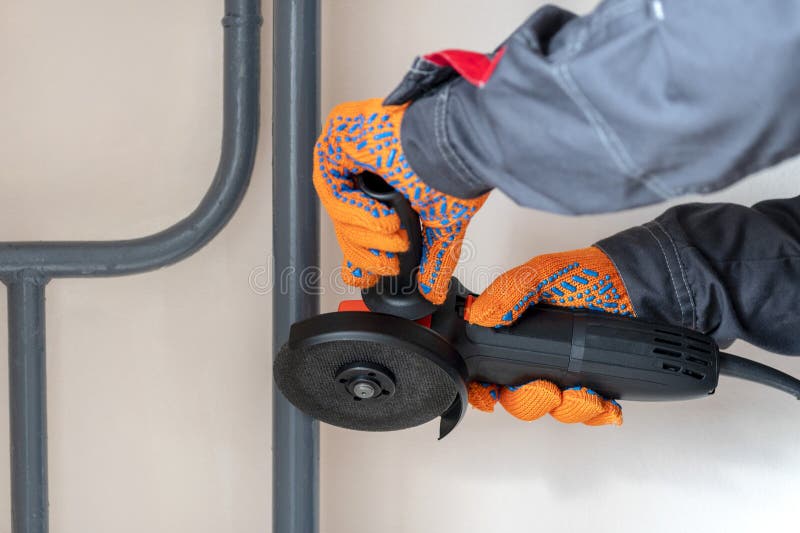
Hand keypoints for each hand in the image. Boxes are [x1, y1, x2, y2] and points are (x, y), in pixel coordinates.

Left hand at [313, 98, 487, 304]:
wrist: (452, 148)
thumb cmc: (453, 168)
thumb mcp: (443, 226)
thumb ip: (434, 258)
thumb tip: (433, 290)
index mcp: (386, 183)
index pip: (356, 224)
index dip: (360, 256)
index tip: (370, 276)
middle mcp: (365, 168)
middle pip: (345, 224)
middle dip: (369, 251)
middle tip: (393, 259)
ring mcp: (349, 152)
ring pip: (339, 212)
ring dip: (369, 234)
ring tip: (396, 233)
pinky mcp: (336, 140)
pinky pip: (332, 189)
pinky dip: (357, 212)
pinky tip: (383, 216)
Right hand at [466, 246, 634, 425]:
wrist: (633, 284)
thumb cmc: (585, 274)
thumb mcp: (541, 273)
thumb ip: (510, 290)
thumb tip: (480, 315)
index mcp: (515, 335)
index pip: (486, 372)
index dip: (482, 389)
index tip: (490, 394)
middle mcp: (537, 359)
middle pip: (518, 400)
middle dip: (531, 402)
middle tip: (546, 389)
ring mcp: (566, 374)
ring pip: (556, 411)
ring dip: (568, 409)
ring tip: (583, 393)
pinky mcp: (595, 383)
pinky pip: (590, 412)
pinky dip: (598, 412)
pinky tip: (605, 403)